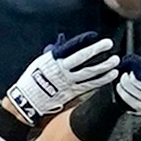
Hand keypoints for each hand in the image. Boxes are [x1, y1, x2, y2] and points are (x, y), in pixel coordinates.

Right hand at [2, 31, 117, 124]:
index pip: (71, 47)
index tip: (94, 36)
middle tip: (109, 44)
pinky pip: (89, 86)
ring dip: (103, 66)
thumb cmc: (31, 82)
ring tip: (115, 61)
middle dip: (96, 50)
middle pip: (82, 58)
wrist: (24, 103)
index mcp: (52, 60)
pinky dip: (101, 80)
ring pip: (89, 73)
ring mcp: (67, 83)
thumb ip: (53, 55)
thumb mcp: (39, 64)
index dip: (83, 41)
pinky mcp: (71, 94)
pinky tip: (111, 76)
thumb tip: (63, 43)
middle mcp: (61, 70)